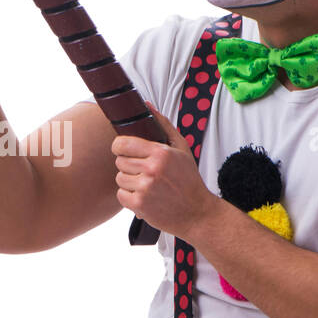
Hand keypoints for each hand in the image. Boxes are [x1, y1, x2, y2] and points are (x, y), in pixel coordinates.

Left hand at [112, 101, 218, 238]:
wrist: (197, 212)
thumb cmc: (189, 180)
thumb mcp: (182, 148)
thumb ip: (163, 125)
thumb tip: (147, 105)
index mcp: (160, 153)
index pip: (122, 144)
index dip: (121, 147)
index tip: (126, 151)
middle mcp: (151, 169)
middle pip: (119, 161)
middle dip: (129, 166)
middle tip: (143, 171)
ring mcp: (145, 188)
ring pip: (119, 178)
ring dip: (130, 182)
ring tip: (147, 185)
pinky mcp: (139, 205)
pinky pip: (120, 195)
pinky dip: (129, 197)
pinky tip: (145, 196)